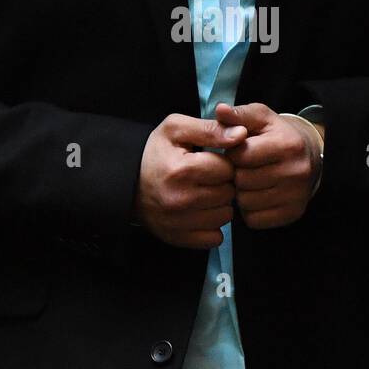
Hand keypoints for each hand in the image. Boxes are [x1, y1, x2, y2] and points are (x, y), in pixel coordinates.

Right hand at [133, 114, 247, 248]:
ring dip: (220, 204)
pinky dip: (212, 225)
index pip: (227, 169)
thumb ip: (211, 129)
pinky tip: (201, 212)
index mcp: (182, 170)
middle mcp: (181, 200)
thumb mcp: (177, 129)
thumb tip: (242, 134)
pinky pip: (215, 238)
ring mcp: (180, 223)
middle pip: (228, 193)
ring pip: (225, 216)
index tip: (211, 161)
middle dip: (223, 183)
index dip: (223, 163)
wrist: (126, 182)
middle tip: (207, 178)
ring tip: (204, 193)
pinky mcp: (179, 239)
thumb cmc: (155, 153)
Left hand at [214, 102, 320, 229]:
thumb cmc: (277, 135)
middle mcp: (296, 172)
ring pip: (245, 202)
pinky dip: (249, 209)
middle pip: (242, 180)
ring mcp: (295, 196)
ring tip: (250, 180)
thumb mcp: (261, 118)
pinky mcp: (291, 215)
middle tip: (244, 168)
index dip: (233, 153)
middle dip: (236, 173)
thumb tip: (220, 109)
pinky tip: (257, 195)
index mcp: (288, 145)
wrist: (309, 157)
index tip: (238, 151)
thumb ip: (238, 114)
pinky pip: (253, 219)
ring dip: (241, 192)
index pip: (241, 156)